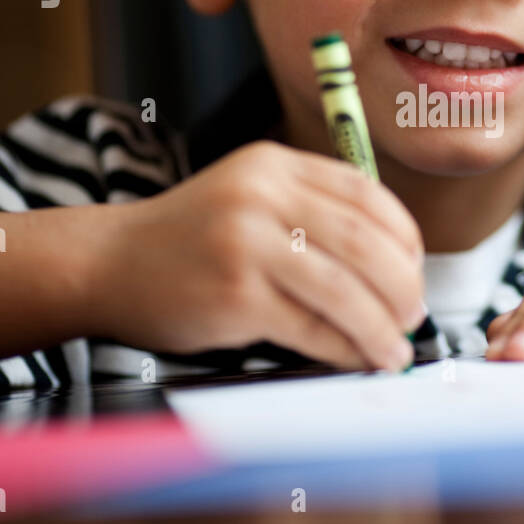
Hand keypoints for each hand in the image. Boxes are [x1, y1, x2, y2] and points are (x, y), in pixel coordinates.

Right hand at [102, 140, 424, 371]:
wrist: (107, 263)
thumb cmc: (190, 240)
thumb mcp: (249, 198)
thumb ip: (312, 213)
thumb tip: (395, 266)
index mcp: (274, 165)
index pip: (366, 194)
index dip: (405, 236)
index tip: (416, 268)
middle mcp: (262, 196)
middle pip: (365, 242)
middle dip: (403, 286)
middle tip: (415, 314)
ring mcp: (246, 243)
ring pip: (344, 289)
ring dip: (380, 327)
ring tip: (394, 349)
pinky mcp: (234, 294)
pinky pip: (311, 326)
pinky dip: (344, 348)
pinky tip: (356, 358)